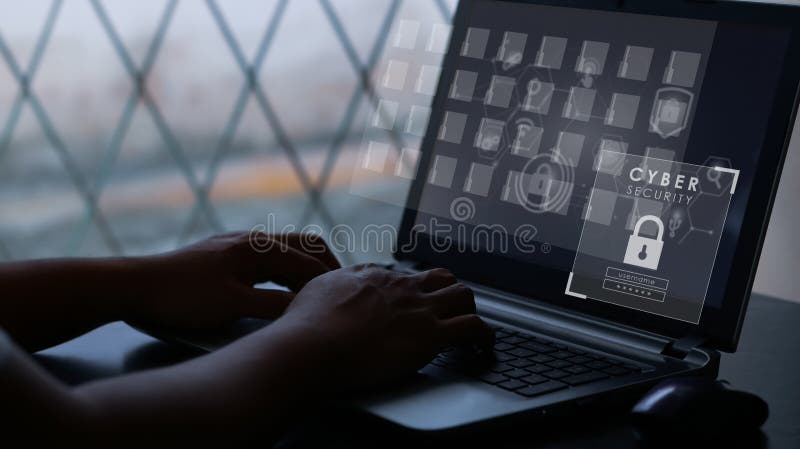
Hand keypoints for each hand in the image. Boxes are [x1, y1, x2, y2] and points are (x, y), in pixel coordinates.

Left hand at [128, 232, 339, 329]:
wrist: (136, 284)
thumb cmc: (184, 295)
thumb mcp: (233, 306)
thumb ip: (274, 306)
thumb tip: (307, 309)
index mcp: (258, 246)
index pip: (307, 261)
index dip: (329, 281)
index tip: (347, 298)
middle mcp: (252, 239)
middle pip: (303, 245)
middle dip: (325, 266)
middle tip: (342, 289)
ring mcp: (238, 244)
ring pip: (286, 251)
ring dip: (305, 268)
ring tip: (319, 291)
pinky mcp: (226, 255)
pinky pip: (268, 258)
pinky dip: (286, 271)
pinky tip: (284, 288)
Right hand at [275, 264, 494, 388]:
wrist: (314, 345)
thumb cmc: (307, 324)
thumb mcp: (317, 291)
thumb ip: (332, 287)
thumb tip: (333, 288)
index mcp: (374, 277)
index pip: (404, 277)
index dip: (411, 291)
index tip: (412, 303)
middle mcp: (401, 287)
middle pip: (440, 277)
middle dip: (447, 291)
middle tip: (447, 310)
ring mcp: (419, 308)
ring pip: (463, 294)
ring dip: (468, 309)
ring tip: (469, 326)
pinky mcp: (431, 335)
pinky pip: (473, 328)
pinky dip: (485, 336)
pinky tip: (484, 346)